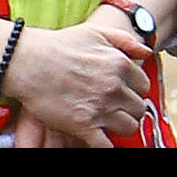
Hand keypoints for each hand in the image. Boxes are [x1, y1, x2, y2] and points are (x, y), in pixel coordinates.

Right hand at [3, 22, 149, 147]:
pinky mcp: (84, 127)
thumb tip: (146, 52)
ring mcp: (100, 108)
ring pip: (129, 127)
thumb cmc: (61, 45)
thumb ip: (125, 41)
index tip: (126, 91)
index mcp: (120, 64)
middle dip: (130, 108)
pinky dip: (107, 145)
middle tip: (118, 106)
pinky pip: (106, 145)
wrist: (31, 62)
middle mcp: (114, 87)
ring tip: (111, 121)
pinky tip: (101, 138)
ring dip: (122, 125)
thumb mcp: (96, 32)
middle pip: (138, 108)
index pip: (143, 85)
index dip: (135, 89)